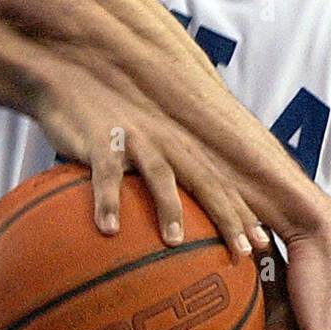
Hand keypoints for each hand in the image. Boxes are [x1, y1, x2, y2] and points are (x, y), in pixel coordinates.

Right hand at [34, 61, 271, 258]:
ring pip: (160, 174)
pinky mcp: (99, 139)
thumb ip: (157, 170)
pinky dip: (108, 200)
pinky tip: (109, 229)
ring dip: (170, 208)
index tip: (261, 244)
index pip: (218, 181)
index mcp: (177, 145)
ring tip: (175, 242)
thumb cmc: (106, 118)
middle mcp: (164, 140)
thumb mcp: (140, 140)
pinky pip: (105, 173)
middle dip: (227, 215)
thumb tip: (169, 218)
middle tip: (242, 251)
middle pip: (204, 180)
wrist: (68, 77)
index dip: (242, 212)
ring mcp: (133, 138)